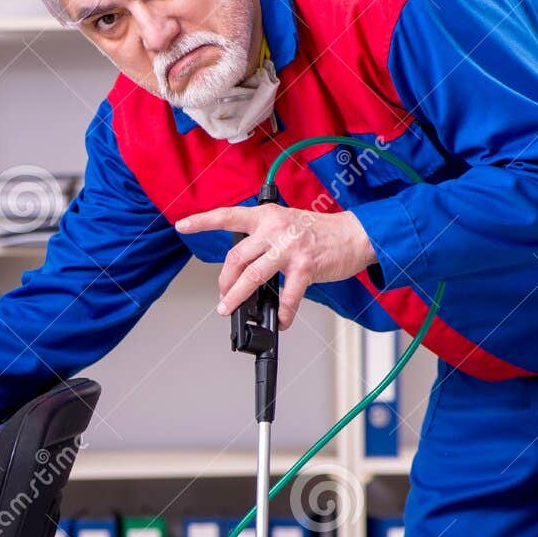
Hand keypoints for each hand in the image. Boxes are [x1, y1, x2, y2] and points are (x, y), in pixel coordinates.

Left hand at [174, 204, 375, 329]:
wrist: (355, 234)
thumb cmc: (319, 232)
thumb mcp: (285, 222)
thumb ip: (261, 239)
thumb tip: (242, 269)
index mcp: (266, 215)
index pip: (227, 216)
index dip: (202, 220)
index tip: (182, 225)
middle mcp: (274, 228)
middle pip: (235, 258)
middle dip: (223, 282)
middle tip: (222, 297)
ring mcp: (289, 247)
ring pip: (252, 277)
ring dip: (237, 297)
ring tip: (229, 309)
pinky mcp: (305, 266)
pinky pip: (286, 296)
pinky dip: (283, 313)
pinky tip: (281, 320)